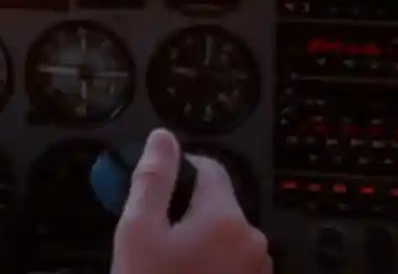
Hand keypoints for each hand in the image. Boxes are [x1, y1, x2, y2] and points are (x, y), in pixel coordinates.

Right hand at [111, 129, 269, 273]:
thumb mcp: (138, 232)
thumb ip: (153, 180)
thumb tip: (163, 137)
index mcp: (226, 217)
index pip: (209, 168)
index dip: (178, 174)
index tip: (154, 197)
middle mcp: (253, 239)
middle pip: (216, 206)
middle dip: (187, 214)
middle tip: (155, 240)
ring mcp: (258, 268)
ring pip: (224, 237)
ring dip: (201, 242)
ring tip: (169, 264)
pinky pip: (233, 263)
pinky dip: (213, 265)